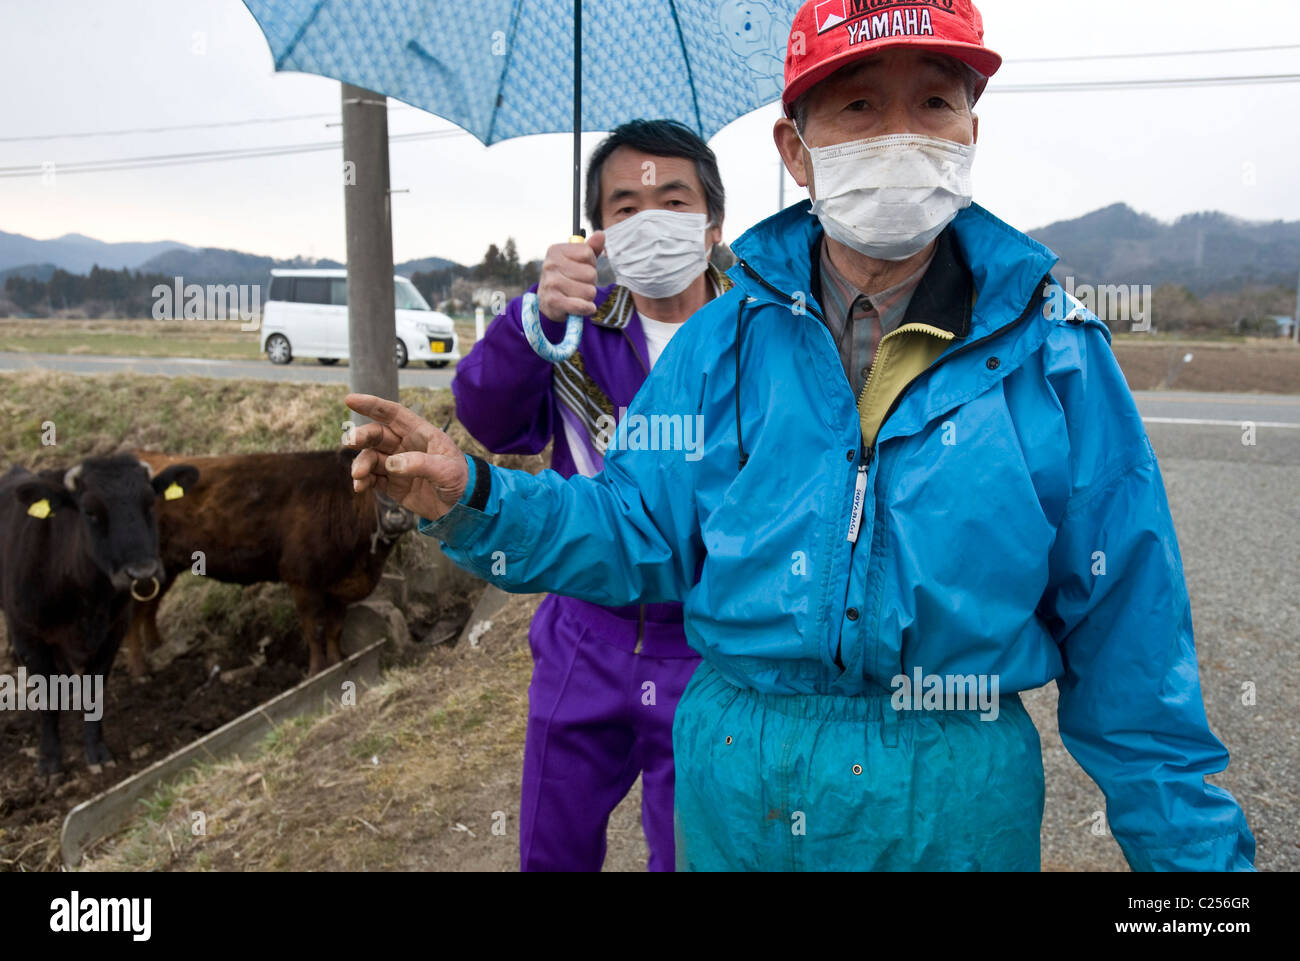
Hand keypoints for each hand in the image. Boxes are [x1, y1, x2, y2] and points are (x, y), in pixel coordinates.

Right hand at [344, 394, 467, 521]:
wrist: (464, 507)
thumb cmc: (460, 480)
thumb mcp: (446, 470)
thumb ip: (420, 464)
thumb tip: (391, 463)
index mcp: (420, 434)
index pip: (393, 414)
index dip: (372, 405)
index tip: (350, 399)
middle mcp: (405, 446)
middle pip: (377, 435)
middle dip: (361, 436)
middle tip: (349, 441)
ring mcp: (397, 465)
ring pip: (371, 458)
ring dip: (361, 463)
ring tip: (358, 476)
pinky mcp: (393, 484)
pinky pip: (372, 479)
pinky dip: (363, 481)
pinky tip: (360, 487)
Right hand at [538, 231, 604, 320]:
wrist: (548, 302)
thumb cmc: (567, 277)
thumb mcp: (578, 260)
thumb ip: (591, 247)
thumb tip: (601, 234)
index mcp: (556, 250)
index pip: (588, 253)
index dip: (591, 263)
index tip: (581, 268)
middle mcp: (551, 264)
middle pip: (590, 273)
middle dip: (590, 282)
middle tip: (579, 284)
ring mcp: (551, 283)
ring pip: (589, 291)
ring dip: (588, 296)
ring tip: (577, 295)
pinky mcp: (553, 301)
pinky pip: (582, 305)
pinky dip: (587, 308)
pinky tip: (583, 307)